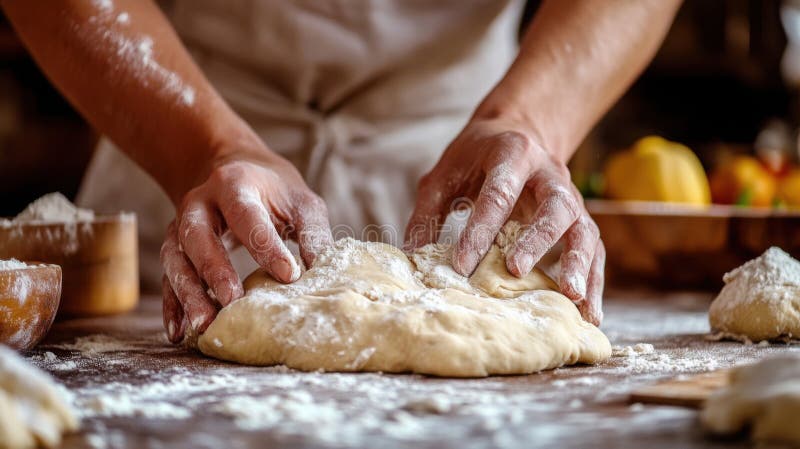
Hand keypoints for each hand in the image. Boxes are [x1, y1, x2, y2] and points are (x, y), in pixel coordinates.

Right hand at [160, 149, 332, 342]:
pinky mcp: (175, 247)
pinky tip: (178, 332)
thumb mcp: (300, 202)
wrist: (233, 169)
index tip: (289, 276)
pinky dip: (171, 305)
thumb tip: (325, 273)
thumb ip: (313, 234)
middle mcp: (200, 203)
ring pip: (175, 258)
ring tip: (203, 326)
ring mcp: (180, 225)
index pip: (247, 215)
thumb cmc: (274, 192)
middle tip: (232, 302)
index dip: (266, 246)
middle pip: (198, 235)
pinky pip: (167, 277)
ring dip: (188, 294)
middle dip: (214, 270)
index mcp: (234, 184)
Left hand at [404, 117, 603, 324]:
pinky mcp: (580, 218)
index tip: (462, 265)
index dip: (480, 230)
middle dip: (537, 240)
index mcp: (512, 154)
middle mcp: (548, 173)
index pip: (497, 194)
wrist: (519, 132)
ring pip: (584, 229)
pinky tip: (588, 313)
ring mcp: (570, 196)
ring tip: (572, 301)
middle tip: (516, 272)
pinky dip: (593, 280)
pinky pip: (593, 248)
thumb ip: (427, 213)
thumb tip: (410, 259)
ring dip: (579, 265)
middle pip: (554, 206)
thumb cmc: (474, 159)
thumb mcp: (444, 175)